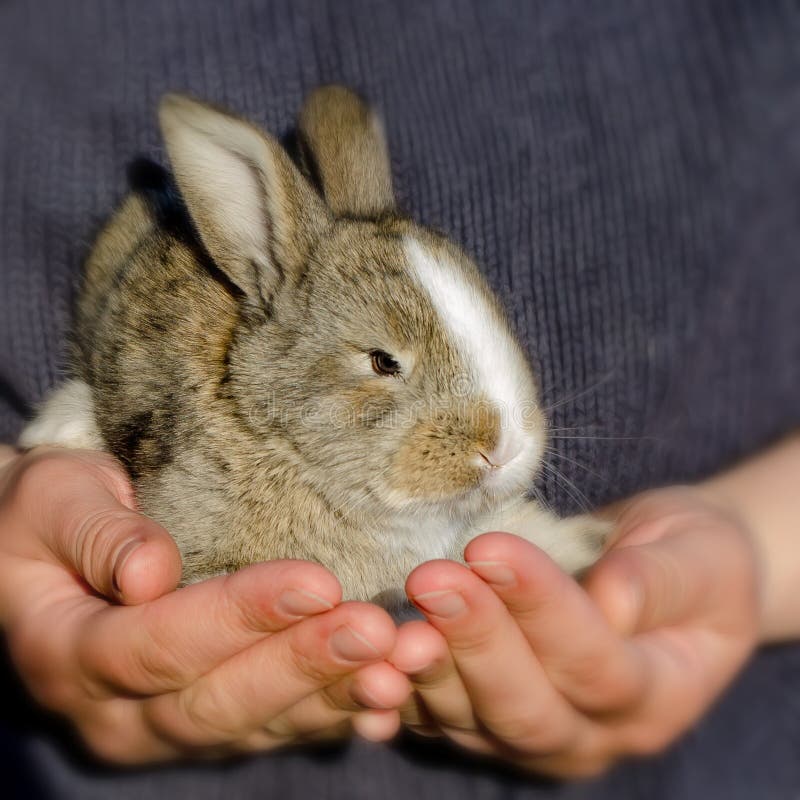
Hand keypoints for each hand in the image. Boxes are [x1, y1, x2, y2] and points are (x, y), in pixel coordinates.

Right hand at [0, 446, 409, 762]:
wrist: (45, 554)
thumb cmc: (48, 514)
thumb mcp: (54, 501)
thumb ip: (96, 535)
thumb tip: (147, 572)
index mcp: (66, 653)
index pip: (160, 644)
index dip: (240, 615)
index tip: (317, 581)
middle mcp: (115, 712)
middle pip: (218, 699)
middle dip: (304, 664)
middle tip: (378, 632)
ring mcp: (163, 728)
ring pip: (256, 725)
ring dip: (335, 697)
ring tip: (402, 667)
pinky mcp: (206, 722)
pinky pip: (273, 730)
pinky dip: (333, 718)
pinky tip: (388, 705)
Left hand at [390, 487, 758, 776]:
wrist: (665, 584)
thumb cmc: (690, 560)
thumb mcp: (700, 554)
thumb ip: (661, 578)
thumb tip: (612, 597)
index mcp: (657, 692)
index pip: (595, 660)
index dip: (542, 609)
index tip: (490, 549)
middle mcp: (593, 732)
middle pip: (527, 706)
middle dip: (475, 642)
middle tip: (431, 580)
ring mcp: (536, 736)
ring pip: (474, 722)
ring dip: (427, 674)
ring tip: (390, 623)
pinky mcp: (489, 721)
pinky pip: (439, 722)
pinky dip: (399, 706)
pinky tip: (365, 680)